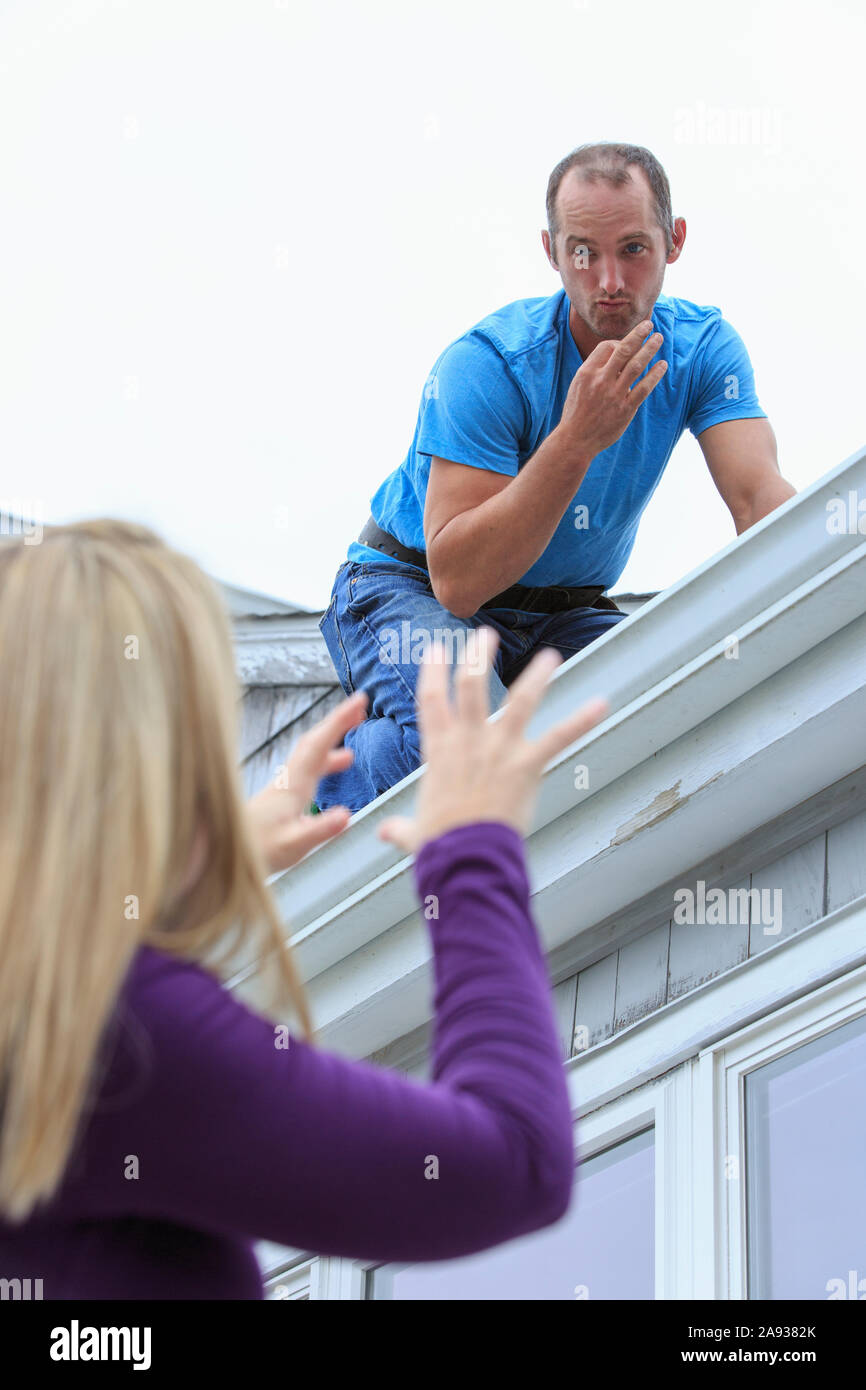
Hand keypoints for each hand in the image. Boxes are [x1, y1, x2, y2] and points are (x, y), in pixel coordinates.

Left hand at [245, 691, 367, 873]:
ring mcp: (284, 786)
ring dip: (332, 741)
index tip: (358, 699)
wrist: (220, 851)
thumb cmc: (255, 849)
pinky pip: (308, 768)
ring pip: (311, 754)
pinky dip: (324, 760)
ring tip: (354, 736)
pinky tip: (332, 769)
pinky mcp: (281, 796)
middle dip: (338, 722)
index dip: (339, 720)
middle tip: (361, 708)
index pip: (319, 744)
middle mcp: (289, 780)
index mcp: (294, 785)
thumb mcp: (293, 844)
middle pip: (315, 741)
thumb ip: (320, 829)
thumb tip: (347, 814)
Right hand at [378, 628, 607, 854]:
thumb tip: (384, 833)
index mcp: (439, 751)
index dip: (433, 671)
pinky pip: (559, 737)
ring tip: (549, 657)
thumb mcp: (414, 832)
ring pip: (520, 701)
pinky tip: (601, 703)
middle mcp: (468, 741)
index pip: (431, 700)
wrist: (465, 856)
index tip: (436, 649)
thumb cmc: (439, 845)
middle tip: (485, 635)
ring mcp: (499, 749)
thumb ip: (401, 828)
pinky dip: (581, 720)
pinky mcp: (527, 764)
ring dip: (536, 676)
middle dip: (477, 656)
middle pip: (471, 686)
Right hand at [558, 319, 666, 460]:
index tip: (626, 345)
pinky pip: (644, 388)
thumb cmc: (577, 411)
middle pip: (623, 350)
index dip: (619, 342)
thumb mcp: (578, 385)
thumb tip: (615, 353)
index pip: (607, 347)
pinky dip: (655, 374)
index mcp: (587, 372)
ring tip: (659, 338)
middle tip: (650, 324)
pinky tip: (662, 365)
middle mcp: (601, 381)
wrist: (576, 439)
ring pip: (636, 365)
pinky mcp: (625, 409)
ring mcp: (614, 395)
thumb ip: (595, 369)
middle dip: (639, 334)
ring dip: (650, 349)